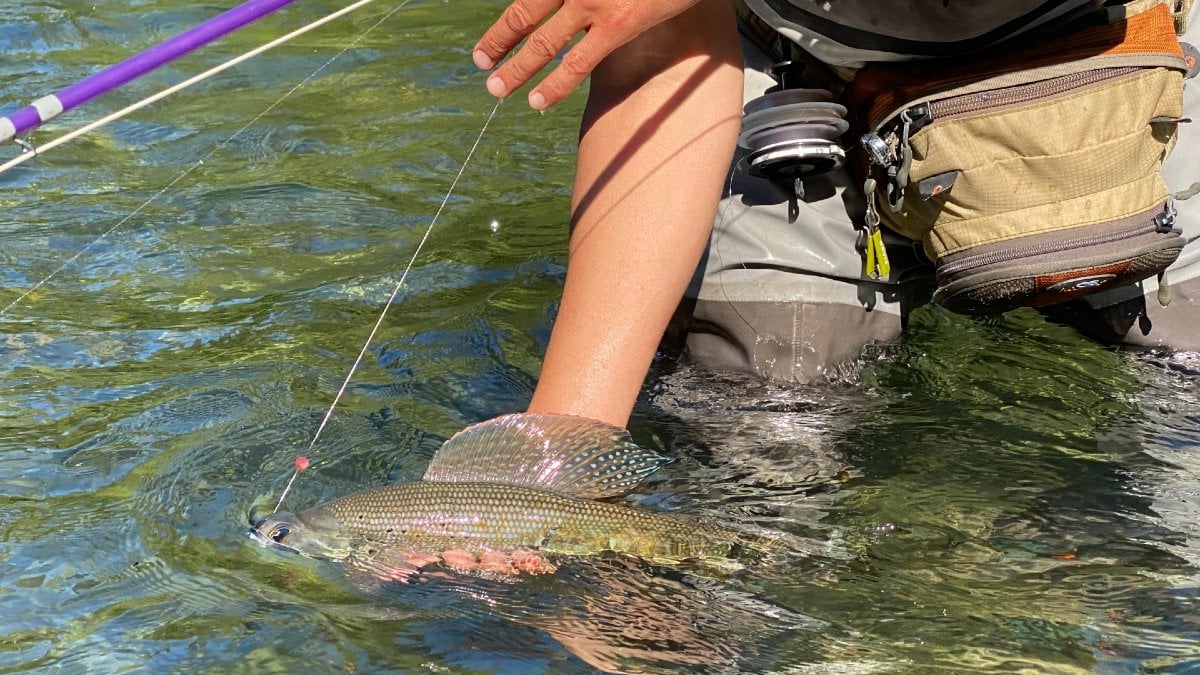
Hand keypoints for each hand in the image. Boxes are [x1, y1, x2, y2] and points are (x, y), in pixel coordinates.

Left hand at [473, 0, 706, 109]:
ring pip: (542, 44)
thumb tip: (563, 12)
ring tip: (496, 89)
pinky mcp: (617, 25)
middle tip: (482, 66)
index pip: (526, 0)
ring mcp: (592, 2)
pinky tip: (536, 102)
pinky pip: (578, 62)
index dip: (502, 26)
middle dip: (497, 44)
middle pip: (521, 16)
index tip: (487, 45)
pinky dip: (554, 85)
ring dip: (515, 69)